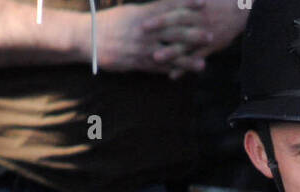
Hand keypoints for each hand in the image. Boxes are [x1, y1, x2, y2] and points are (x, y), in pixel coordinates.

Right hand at [93, 0, 212, 73]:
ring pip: (169, 52)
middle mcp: (145, 30)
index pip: (169, 7)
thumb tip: (162, 9)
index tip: (203, 3)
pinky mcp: (137, 62)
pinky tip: (184, 77)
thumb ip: (147, 12)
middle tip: (211, 35)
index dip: (187, 5)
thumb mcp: (129, 12)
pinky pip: (158, 68)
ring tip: (203, 63)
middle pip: (174, 31)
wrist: (89, 38)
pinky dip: (172, 72)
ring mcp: (142, 47)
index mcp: (143, 14)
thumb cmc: (109, 23)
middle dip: (193, 33)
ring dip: (187, 58)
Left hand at [144, 0, 249, 79]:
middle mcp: (197, 19)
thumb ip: (185, 1)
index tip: (143, 20)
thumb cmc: (219, 2)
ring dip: (170, 51)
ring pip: (185, 43)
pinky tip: (173, 75)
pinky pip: (196, 58)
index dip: (158, 15)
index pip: (173, 9)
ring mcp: (203, 34)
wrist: (241, 10)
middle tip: (141, 33)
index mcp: (193, 6)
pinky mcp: (211, 46)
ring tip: (155, 58)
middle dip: (158, 29)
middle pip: (175, 24)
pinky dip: (185, 67)